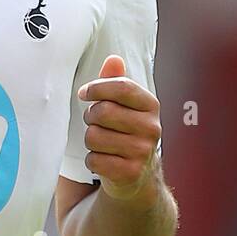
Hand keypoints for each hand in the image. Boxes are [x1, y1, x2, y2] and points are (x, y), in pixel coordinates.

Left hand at [77, 56, 161, 201]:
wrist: (139, 175)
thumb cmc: (126, 134)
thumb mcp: (125, 106)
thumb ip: (116, 82)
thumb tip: (113, 59)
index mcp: (150, 106)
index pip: (122, 87)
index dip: (97, 87)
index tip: (85, 93)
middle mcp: (151, 128)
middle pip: (104, 111)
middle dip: (90, 116)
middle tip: (95, 122)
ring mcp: (142, 151)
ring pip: (94, 137)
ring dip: (90, 140)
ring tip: (102, 143)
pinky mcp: (130, 172)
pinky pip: (94, 160)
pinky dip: (92, 160)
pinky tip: (104, 160)